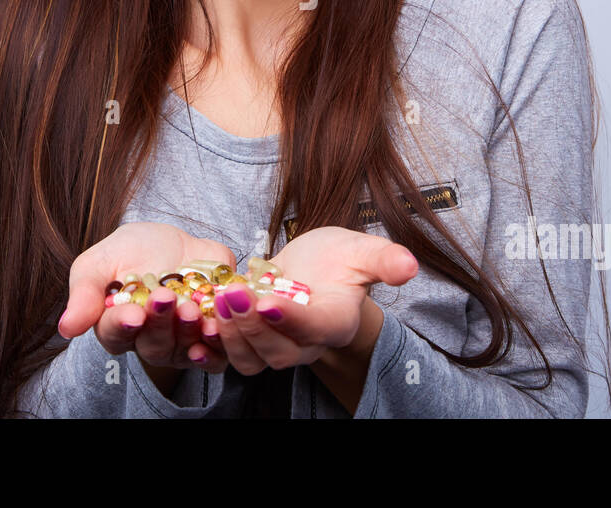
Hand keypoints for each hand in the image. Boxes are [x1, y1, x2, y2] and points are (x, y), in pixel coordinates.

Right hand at [57, 222, 233, 375]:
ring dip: (189, 331)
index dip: (123, 325)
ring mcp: (181, 342)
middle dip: (160, 323)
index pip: (115, 334)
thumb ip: (84, 292)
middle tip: (166, 299)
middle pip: (153, 345)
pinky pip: (216, 355)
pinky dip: (217, 346)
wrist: (173, 243)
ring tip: (192, 307)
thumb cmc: (129, 253)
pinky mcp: (212, 336)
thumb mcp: (100, 262)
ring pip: (185, 350)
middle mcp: (149, 341)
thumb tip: (66, 327)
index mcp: (116, 326)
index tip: (132, 313)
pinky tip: (216, 328)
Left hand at [205, 227, 417, 375]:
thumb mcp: (361, 250)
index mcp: (336, 321)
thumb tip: (410, 266)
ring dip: (232, 336)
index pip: (316, 328)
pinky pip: (231, 357)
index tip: (269, 300)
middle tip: (233, 294)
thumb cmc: (338, 260)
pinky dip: (214, 345)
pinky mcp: (252, 343)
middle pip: (280, 352)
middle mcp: (307, 342)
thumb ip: (384, 259)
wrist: (314, 270)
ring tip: (217, 302)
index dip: (292, 320)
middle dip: (254, 327)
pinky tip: (200, 323)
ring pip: (253, 360)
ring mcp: (278, 346)